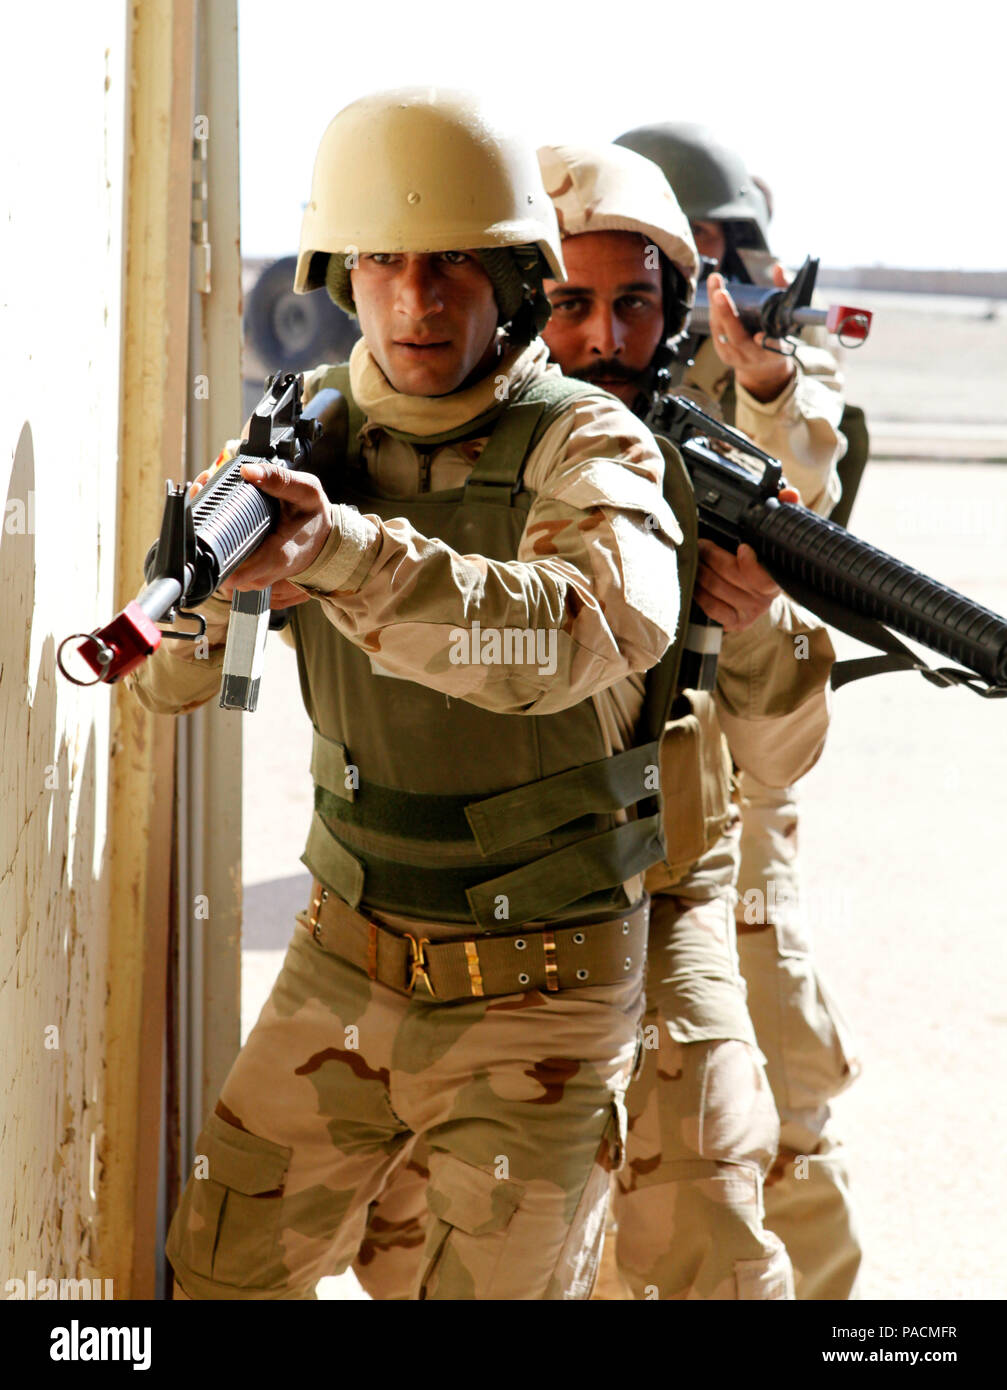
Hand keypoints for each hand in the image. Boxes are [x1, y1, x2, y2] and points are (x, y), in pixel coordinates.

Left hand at [188, 458, 321, 607]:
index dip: (210, 540)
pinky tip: (219, 520)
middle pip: (218, 564)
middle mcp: (263, 574)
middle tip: (204, 493)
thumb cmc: (315, 518)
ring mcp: (255, 579)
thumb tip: (248, 471)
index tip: (205, 508)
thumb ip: (279, 480)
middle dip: (206, 530)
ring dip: (210, 536)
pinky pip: (226, 566)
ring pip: (219, 566)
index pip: (231, 567)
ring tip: (210, 500)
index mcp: (276, 555)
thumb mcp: (306, 492)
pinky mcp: (250, 578)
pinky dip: (219, 544)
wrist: (324, 541)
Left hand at [693, 487, 800, 629]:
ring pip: (716, 588)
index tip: (742, 548)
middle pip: (730, 576)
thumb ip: (785, 510)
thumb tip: (789, 494)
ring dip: (700, 570)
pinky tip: (694, 580)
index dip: (750, 564)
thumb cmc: (766, 557)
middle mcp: (765, 597)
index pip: (763, 576)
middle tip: (700, 542)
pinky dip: (699, 593)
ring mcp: (750, 611)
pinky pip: (711, 607)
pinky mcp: (735, 622)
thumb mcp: (776, 535)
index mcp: (778, 576)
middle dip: (710, 556)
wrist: (764, 590)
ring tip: (693, 556)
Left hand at [707, 270, 794, 402]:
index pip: (771, 349)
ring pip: (722, 331)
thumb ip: (784, 293)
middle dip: (727, 314)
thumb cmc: (777, 337)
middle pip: (737, 338)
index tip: (759, 337)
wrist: (762, 367)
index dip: (767, 343)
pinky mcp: (723, 352)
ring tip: (715, 281)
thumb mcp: (786, 320)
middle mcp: (753, 357)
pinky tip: (713, 291)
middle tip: (720, 293)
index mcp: (773, 353)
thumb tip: (778, 267)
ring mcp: (735, 357)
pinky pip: (716, 329)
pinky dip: (714, 310)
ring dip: (716, 306)